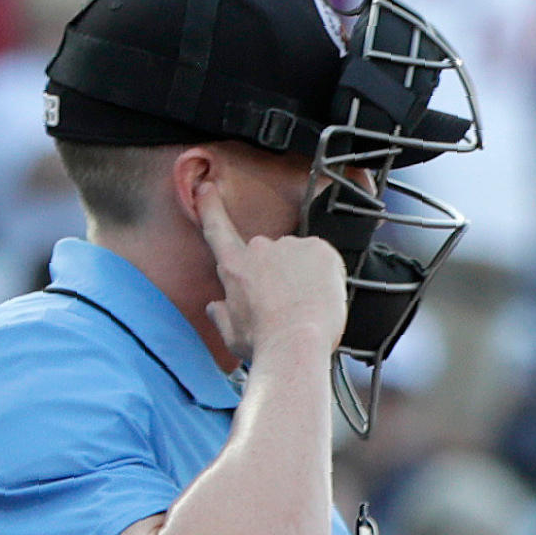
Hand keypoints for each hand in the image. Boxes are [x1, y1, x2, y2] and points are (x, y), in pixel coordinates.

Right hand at [197, 171, 348, 375]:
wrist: (295, 346)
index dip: (211, 206)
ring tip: (307, 306)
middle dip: (281, 274)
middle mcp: (258, 249)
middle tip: (291, 305)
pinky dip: (328, 275)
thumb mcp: (232, 334)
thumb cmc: (264, 345)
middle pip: (271, 254)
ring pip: (300, 257)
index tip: (207, 188)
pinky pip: (325, 258)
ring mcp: (289, 245)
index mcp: (234, 266)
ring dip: (305, 275)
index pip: (217, 229)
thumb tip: (215, 308)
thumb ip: (223, 315)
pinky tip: (323, 298)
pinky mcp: (318, 249)